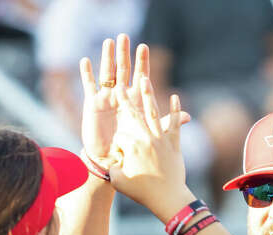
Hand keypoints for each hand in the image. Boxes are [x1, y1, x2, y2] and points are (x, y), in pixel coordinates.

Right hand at [79, 36, 188, 168]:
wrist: (113, 160)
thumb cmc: (133, 148)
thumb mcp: (153, 135)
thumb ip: (167, 123)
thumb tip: (187, 116)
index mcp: (136, 101)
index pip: (140, 77)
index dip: (142, 63)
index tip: (144, 47)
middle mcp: (121, 96)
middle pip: (123, 70)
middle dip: (124, 54)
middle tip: (125, 37)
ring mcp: (106, 99)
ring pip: (106, 74)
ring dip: (107, 57)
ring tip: (109, 42)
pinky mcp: (92, 105)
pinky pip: (89, 86)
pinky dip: (87, 74)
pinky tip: (85, 60)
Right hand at [109, 75, 190, 218]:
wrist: (168, 199)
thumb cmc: (142, 193)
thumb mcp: (120, 181)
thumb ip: (114, 168)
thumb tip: (115, 161)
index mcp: (132, 146)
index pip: (121, 135)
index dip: (118, 144)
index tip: (121, 158)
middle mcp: (146, 138)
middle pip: (133, 114)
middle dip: (126, 99)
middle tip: (121, 86)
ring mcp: (161, 139)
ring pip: (153, 112)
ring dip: (148, 95)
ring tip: (145, 79)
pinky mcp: (174, 143)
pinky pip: (174, 124)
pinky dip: (175, 111)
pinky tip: (175, 98)